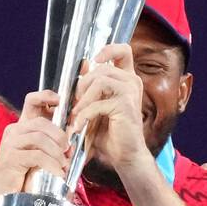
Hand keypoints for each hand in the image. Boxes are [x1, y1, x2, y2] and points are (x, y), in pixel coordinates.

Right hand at [0, 91, 69, 205]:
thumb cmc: (18, 176)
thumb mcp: (35, 156)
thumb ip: (49, 146)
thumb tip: (71, 144)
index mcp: (20, 128)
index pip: (31, 101)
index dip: (46, 96)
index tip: (61, 101)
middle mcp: (14, 132)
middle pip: (41, 122)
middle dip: (59, 135)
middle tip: (67, 149)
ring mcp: (10, 144)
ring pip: (40, 138)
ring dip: (56, 152)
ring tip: (63, 164)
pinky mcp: (11, 158)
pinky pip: (37, 156)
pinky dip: (51, 164)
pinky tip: (58, 173)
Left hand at [70, 44, 149, 173]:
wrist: (125, 156)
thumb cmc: (110, 133)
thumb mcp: (96, 106)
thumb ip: (90, 88)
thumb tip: (83, 65)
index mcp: (127, 79)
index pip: (123, 51)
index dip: (108, 49)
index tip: (94, 60)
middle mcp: (132, 82)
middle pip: (102, 68)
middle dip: (82, 85)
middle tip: (74, 105)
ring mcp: (131, 92)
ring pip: (99, 81)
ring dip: (82, 99)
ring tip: (76, 115)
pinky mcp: (126, 105)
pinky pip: (98, 103)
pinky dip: (84, 115)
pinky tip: (79, 127)